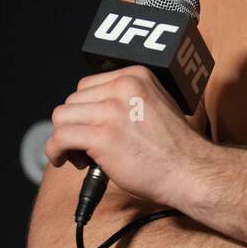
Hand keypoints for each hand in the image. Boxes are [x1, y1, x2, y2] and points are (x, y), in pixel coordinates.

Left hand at [45, 65, 211, 208]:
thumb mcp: (158, 105)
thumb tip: (95, 109)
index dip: (86, 109)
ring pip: (61, 117)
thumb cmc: (175, 148)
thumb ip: (129, 100)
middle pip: (72, 100)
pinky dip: (56, 151)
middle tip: (88, 146)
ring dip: (65, 137)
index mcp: (137, 76)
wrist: (190, 171)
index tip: (92, 126)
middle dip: (76, 123)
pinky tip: (68, 160)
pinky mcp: (102, 136)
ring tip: (81, 155)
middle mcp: (123, 86)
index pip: (88, 85)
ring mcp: (111, 110)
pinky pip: (59, 137)